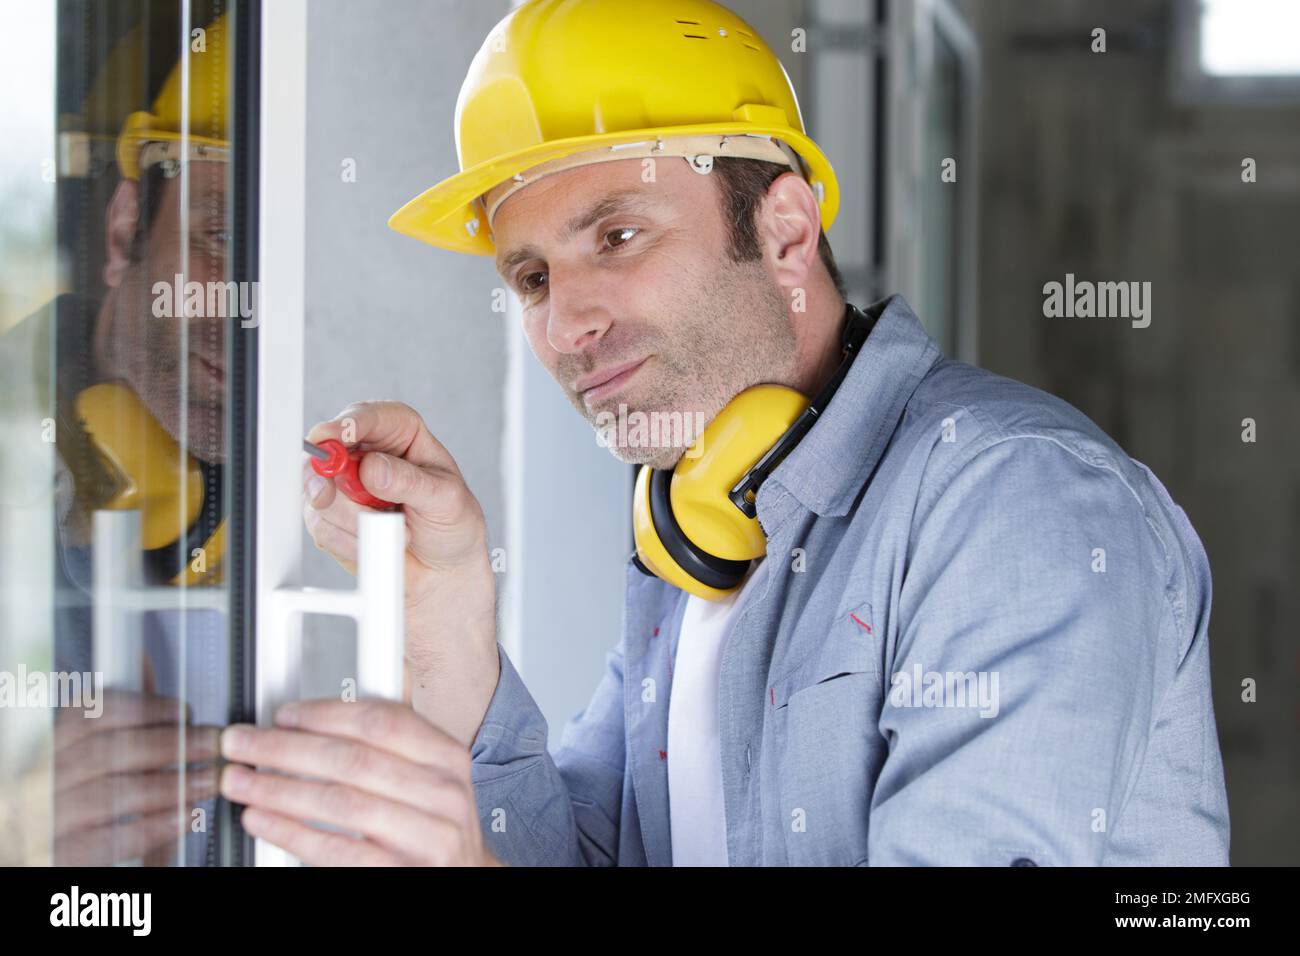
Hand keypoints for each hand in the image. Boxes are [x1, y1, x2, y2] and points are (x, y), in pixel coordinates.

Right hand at [53, 690, 220, 864]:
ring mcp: (43, 820)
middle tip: (213, 745)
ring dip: (170, 785)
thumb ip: (122, 716)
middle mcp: (39, 780)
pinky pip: (106, 841)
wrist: (40, 849)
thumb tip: (144, 663)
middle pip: (105, 753)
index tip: (184, 712)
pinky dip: (151, 826)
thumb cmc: (77, 798)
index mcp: (48, 748)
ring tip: (209, 781)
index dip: (142, 709)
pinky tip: (183, 817)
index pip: (89, 715)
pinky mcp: (56, 856)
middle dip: (169, 745)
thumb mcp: (91, 753)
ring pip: (110, 794)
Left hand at [219, 699, 501, 865]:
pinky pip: (336, 850)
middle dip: (286, 748)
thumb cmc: (432, 826)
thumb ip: (386, 750)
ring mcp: (427, 837)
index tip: (282, 716)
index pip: (382, 722)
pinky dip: (290, 832)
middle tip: (243, 743)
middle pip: (353, 759)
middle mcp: (443, 794)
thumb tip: (309, 726)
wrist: (464, 880)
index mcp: (447, 758)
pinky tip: (261, 820)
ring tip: (240, 781)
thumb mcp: (427, 779)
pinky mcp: (403, 874)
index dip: (325, 714)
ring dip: (278, 788)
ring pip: (341, 803)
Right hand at [302, 401, 499, 745]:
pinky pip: (320, 525)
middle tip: (355, 499)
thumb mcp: (446, 501)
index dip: (349, 423)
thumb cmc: (452, 528)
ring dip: (355, 521)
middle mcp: (368, 453)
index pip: (369, 416)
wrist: (442, 574)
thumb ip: (410, 482)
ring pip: (321, 492)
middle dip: (337, 479)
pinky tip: (376, 544)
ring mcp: (344, 485)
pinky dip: (348, 541)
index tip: (338, 436)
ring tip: (395, 532)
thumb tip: (373, 469)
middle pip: (329, 451)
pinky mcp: (330, 517)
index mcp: (401, 434)